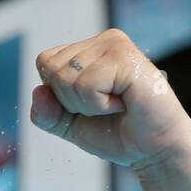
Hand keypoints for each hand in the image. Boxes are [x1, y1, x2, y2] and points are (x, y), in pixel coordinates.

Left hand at [30, 29, 190, 170]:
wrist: (152, 150)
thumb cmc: (116, 133)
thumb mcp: (69, 125)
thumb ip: (46, 113)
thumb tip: (38, 91)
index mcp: (89, 49)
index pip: (45, 63)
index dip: (57, 94)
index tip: (89, 104)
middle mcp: (103, 40)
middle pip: (51, 69)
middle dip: (70, 101)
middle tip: (104, 106)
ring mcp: (115, 45)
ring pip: (65, 78)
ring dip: (86, 105)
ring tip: (115, 105)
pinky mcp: (125, 57)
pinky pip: (85, 85)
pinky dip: (99, 105)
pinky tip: (122, 103)